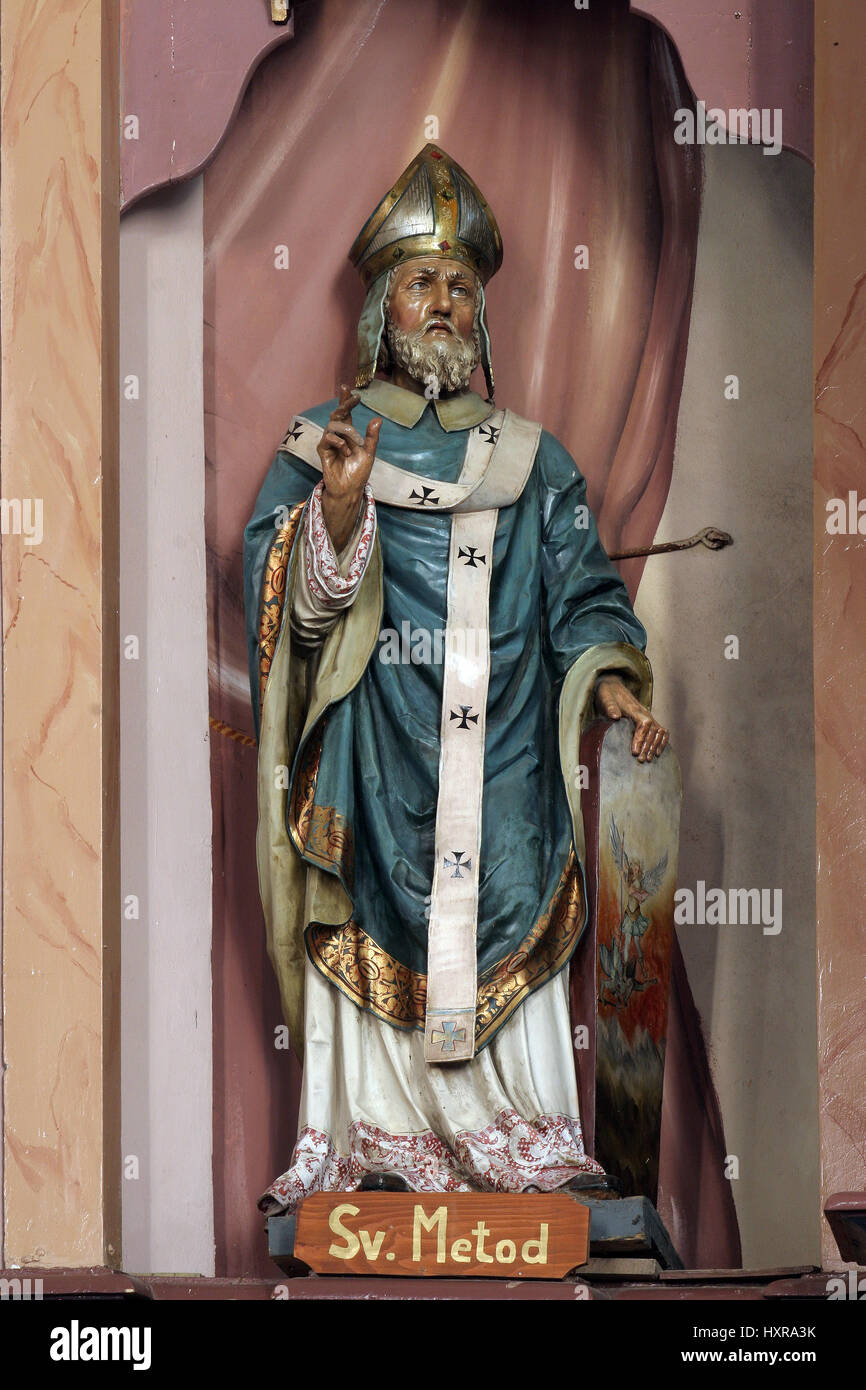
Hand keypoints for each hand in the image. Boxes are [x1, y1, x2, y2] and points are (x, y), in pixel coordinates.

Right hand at [317, 384, 381, 551]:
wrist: (350, 488)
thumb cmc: (359, 472)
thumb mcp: (369, 453)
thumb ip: (372, 437)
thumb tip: (377, 419)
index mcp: (349, 434)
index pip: (346, 414)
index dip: (345, 400)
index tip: (346, 387)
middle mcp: (338, 436)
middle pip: (337, 414)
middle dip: (345, 404)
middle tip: (354, 398)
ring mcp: (329, 442)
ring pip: (333, 425)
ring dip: (347, 431)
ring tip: (354, 445)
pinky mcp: (323, 450)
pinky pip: (327, 438)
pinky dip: (339, 442)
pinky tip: (346, 452)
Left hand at [595, 675, 668, 762]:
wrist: (613, 687)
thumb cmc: (608, 694)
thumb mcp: (605, 698)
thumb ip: (609, 707)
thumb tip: (615, 716)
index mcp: (634, 709)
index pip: (644, 723)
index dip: (641, 738)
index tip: (635, 752)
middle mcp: (645, 713)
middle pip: (653, 730)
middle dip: (648, 747)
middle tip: (641, 760)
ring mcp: (649, 716)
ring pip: (659, 732)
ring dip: (655, 746)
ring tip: (649, 759)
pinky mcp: (650, 721)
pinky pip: (661, 731)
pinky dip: (662, 742)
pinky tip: (658, 753)